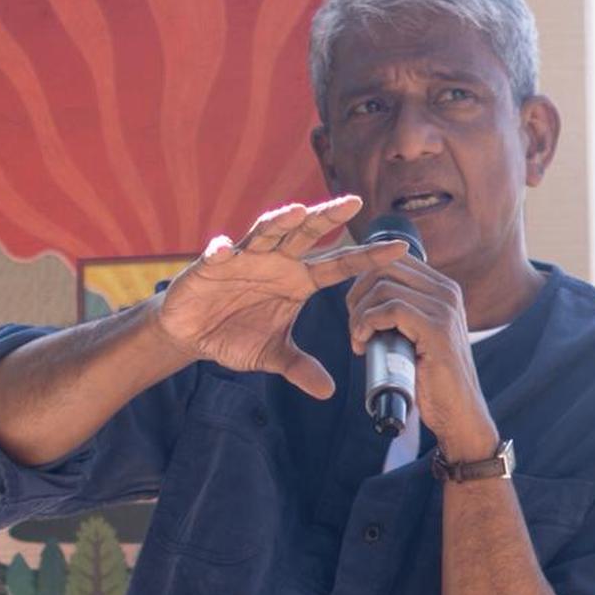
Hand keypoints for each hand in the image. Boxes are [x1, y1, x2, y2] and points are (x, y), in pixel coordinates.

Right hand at [158, 197, 406, 398]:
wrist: (193, 333)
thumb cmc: (236, 335)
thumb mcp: (272, 355)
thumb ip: (299, 367)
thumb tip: (328, 391)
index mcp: (298, 280)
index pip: (339, 265)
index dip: (368, 257)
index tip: (401, 248)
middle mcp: (277, 262)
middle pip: (307, 233)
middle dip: (328, 217)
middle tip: (355, 203)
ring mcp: (246, 258)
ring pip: (267, 232)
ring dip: (280, 221)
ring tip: (297, 212)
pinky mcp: (212, 264)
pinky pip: (219, 253)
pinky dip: (221, 250)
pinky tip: (225, 249)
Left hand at [345, 255, 498, 454]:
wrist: (458, 413)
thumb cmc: (431, 378)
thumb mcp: (415, 335)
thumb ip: (401, 311)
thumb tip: (362, 295)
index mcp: (442, 288)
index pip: (391, 259)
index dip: (363, 282)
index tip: (357, 313)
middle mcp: (446, 291)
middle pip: (383, 267)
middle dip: (356, 295)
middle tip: (354, 328)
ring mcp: (444, 308)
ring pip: (382, 287)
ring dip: (359, 314)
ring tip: (358, 340)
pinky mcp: (437, 328)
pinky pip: (390, 309)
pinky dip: (367, 324)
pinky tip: (362, 344)